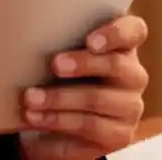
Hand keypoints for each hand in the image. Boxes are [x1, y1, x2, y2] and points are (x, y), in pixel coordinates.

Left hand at [19, 15, 149, 159]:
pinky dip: (58, 120)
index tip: (91, 41)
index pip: (134, 30)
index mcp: (120, 45)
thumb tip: (28, 28)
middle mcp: (131, 74)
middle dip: (83, 64)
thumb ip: (57, 38)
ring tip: (31, 98)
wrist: (57, 123)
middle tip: (54, 65)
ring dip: (60, 98)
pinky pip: (90, 126)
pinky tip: (36, 117)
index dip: (116, 33)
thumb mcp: (59, 53)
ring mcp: (129, 106)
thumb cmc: (59, 76)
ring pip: (98, 99)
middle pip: (117, 65)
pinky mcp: (118, 134)